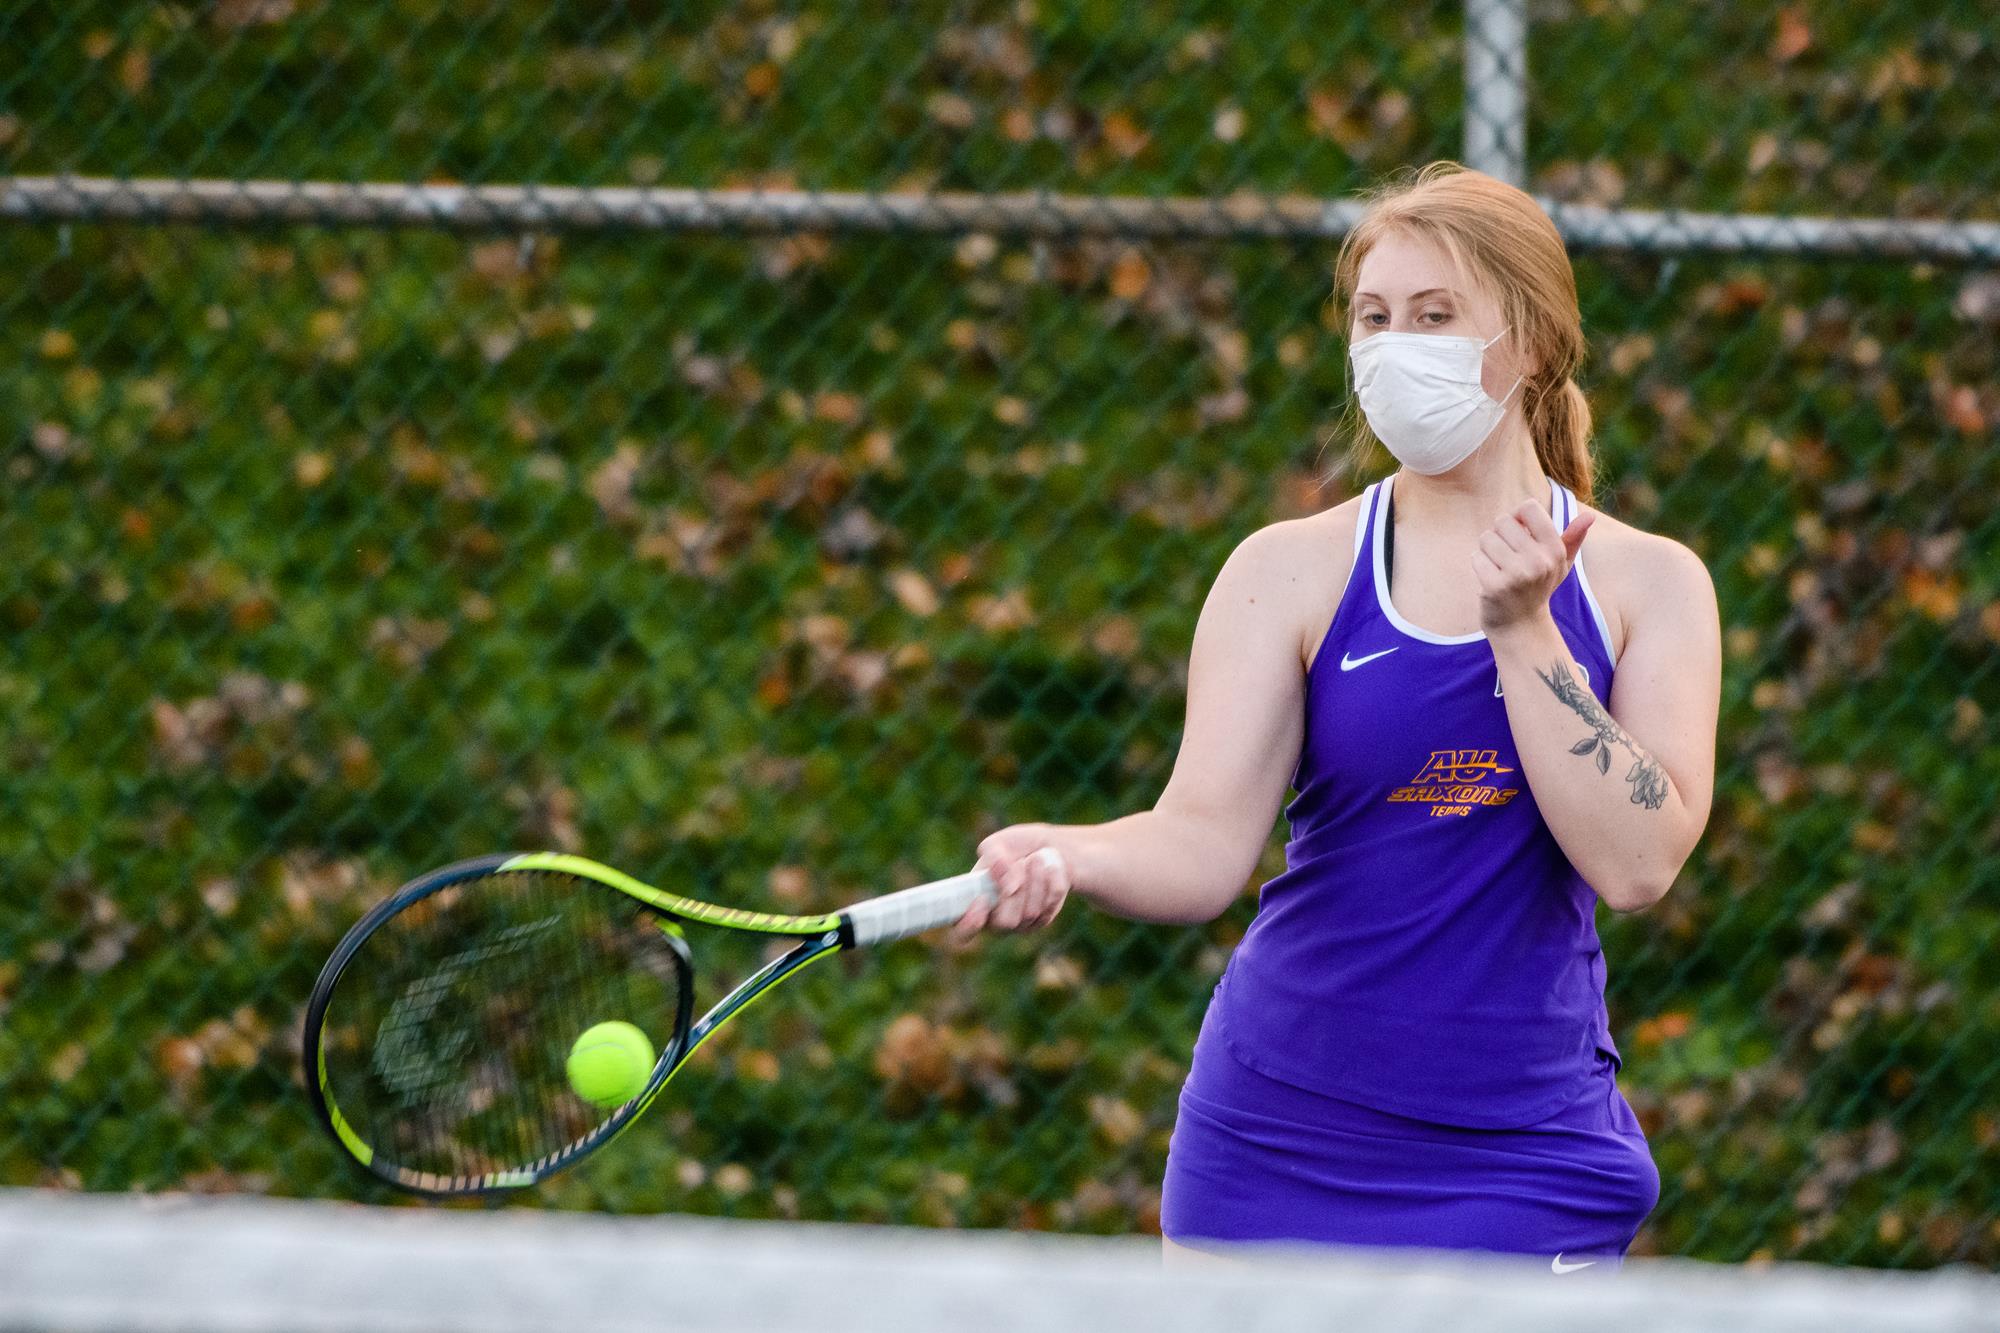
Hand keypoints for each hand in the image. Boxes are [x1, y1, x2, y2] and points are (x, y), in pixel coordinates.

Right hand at [951, 824, 1071, 939]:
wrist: (1047, 847)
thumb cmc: (1014, 846)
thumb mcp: (998, 843)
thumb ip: (993, 856)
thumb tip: (1006, 882)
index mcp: (973, 903)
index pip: (963, 932)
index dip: (969, 924)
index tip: (982, 899)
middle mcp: (995, 921)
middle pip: (1004, 923)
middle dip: (1015, 890)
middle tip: (1021, 862)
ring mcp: (1020, 924)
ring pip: (1030, 913)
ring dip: (1035, 879)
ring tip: (1036, 858)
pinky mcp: (1044, 919)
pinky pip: (1050, 905)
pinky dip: (1051, 880)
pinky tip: (1050, 867)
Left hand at [1473, 497, 1593, 632]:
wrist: (1521, 627)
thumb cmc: (1538, 587)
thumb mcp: (1560, 564)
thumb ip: (1572, 538)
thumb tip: (1590, 515)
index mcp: (1555, 549)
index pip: (1528, 507)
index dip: (1517, 517)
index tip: (1518, 534)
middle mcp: (1539, 560)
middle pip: (1502, 521)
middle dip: (1499, 535)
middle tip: (1507, 557)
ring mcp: (1517, 574)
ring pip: (1486, 538)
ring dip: (1487, 551)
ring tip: (1499, 568)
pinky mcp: (1495, 586)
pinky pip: (1476, 557)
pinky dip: (1479, 565)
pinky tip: (1490, 579)